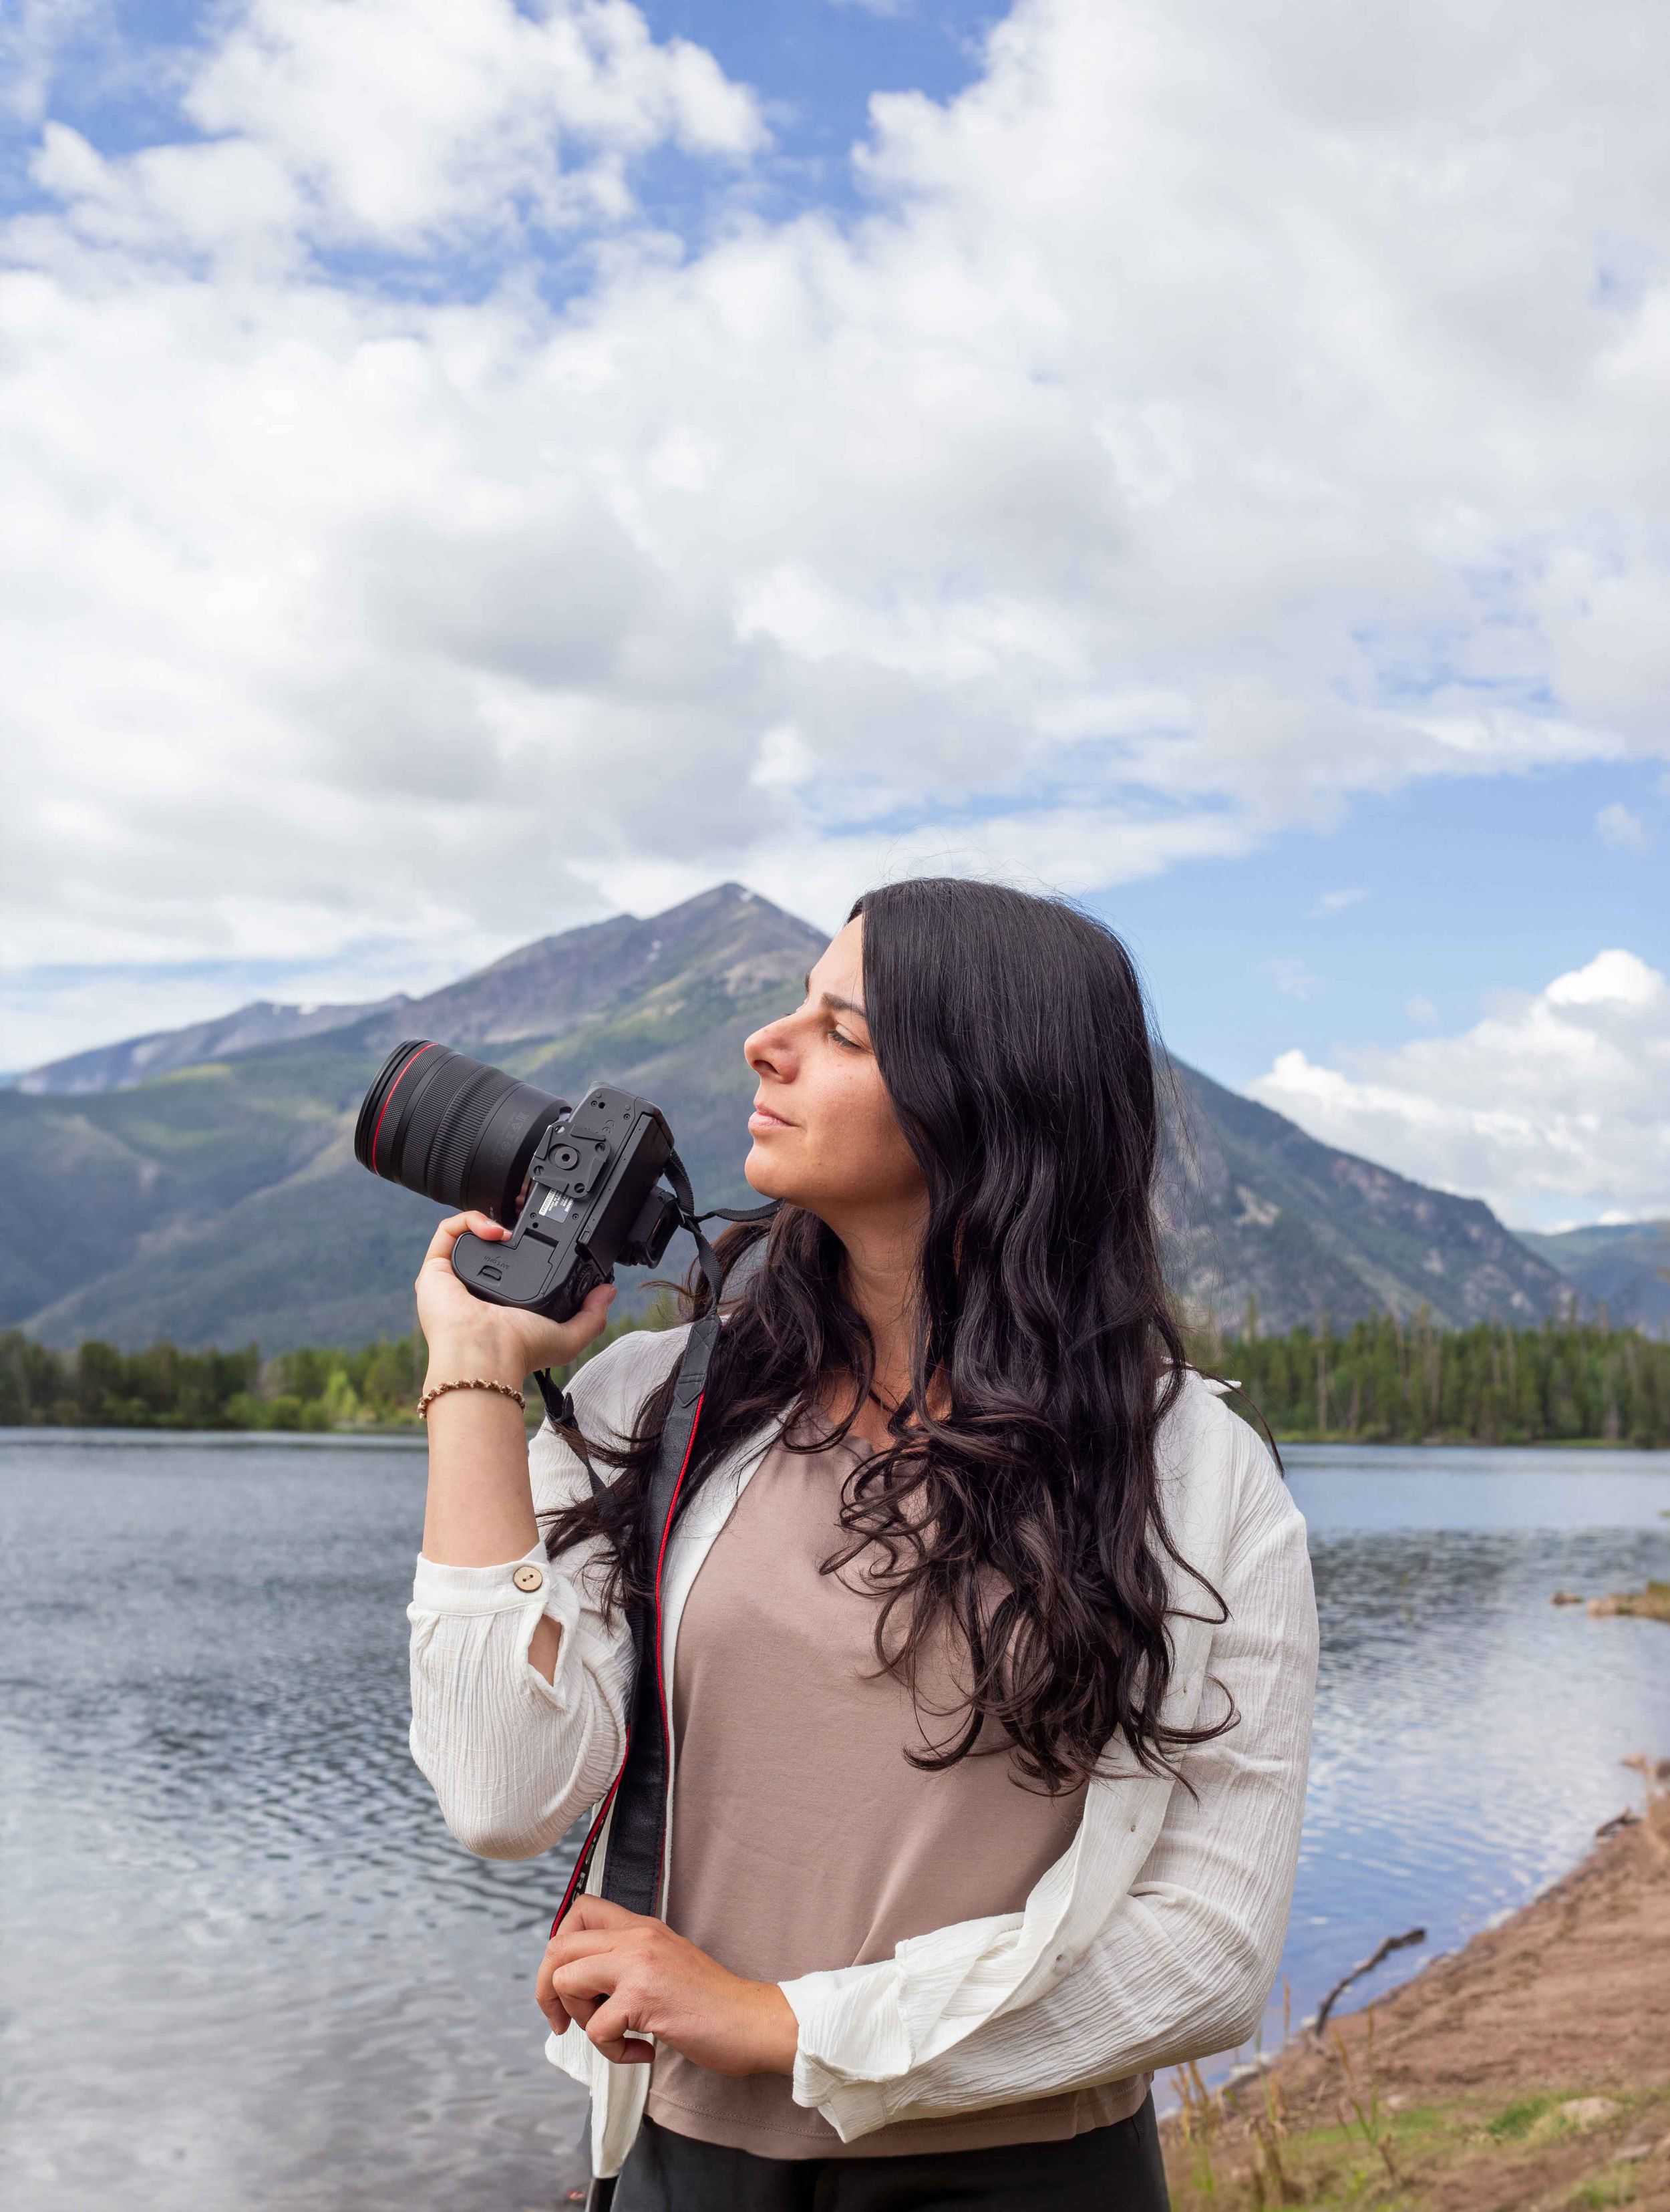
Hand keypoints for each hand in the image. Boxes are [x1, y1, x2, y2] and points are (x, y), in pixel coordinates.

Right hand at [415, 1211, 614, 1380]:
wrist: (485, 1355)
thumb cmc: (519, 1352)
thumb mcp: (567, 1337)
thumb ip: (592, 1316)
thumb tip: (608, 1292)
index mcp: (499, 1305)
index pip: (509, 1269)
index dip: (524, 1248)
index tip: (544, 1235)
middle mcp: (473, 1291)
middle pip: (486, 1247)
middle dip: (505, 1225)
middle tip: (526, 1218)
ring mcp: (451, 1280)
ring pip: (466, 1235)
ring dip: (490, 1219)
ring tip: (511, 1225)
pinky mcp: (434, 1269)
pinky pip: (448, 1231)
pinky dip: (472, 1220)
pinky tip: (497, 1229)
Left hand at [535, 1897, 797, 2075]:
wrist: (753, 2021)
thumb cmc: (713, 2003)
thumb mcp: (667, 1962)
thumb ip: (630, 1960)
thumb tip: (585, 1982)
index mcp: (642, 1926)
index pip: (579, 1911)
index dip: (560, 1949)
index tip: (571, 1984)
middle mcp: (637, 1936)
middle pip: (559, 1945)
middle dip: (549, 1989)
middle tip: (566, 2021)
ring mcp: (639, 1964)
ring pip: (567, 1980)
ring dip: (582, 2020)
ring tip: (615, 2034)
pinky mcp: (644, 1997)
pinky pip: (597, 2028)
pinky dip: (612, 2052)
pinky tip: (642, 2051)